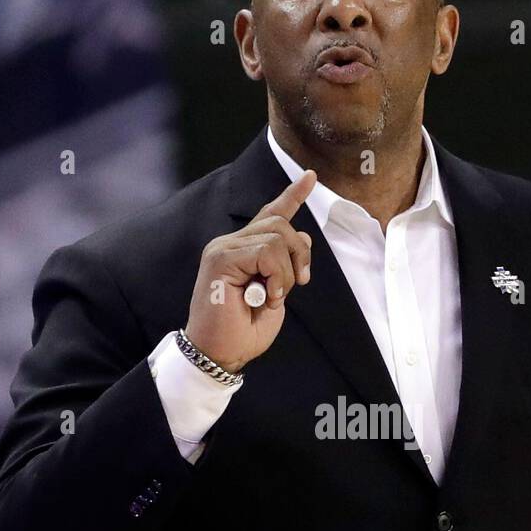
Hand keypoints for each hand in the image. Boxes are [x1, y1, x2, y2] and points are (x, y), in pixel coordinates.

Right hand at [184, 169, 316, 372]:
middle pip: (280, 224)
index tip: (311, 177)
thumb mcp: (276, 295)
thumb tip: (304, 237)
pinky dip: (276, 276)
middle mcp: (231, 243)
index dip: (292, 196)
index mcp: (243, 250)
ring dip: (286, 271)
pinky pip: (266, 252)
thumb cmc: (243, 332)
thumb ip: (285, 266)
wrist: (219, 353)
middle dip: (300, 254)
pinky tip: (266, 296)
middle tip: (299, 284)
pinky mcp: (221, 258)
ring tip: (272, 296)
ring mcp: (223, 248)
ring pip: (276, 236)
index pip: (270, 215)